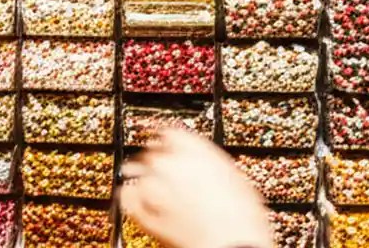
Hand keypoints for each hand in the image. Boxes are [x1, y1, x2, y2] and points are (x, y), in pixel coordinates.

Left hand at [120, 129, 273, 247]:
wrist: (232, 243)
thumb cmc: (242, 217)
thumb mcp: (235, 177)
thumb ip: (212, 165)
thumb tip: (206, 166)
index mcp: (193, 147)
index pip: (169, 131)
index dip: (168, 138)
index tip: (166, 142)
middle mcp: (170, 161)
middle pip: (151, 150)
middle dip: (155, 158)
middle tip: (161, 167)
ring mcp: (153, 186)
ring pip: (135, 170)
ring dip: (141, 174)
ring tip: (147, 182)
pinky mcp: (143, 211)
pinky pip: (127, 196)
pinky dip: (129, 195)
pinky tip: (134, 197)